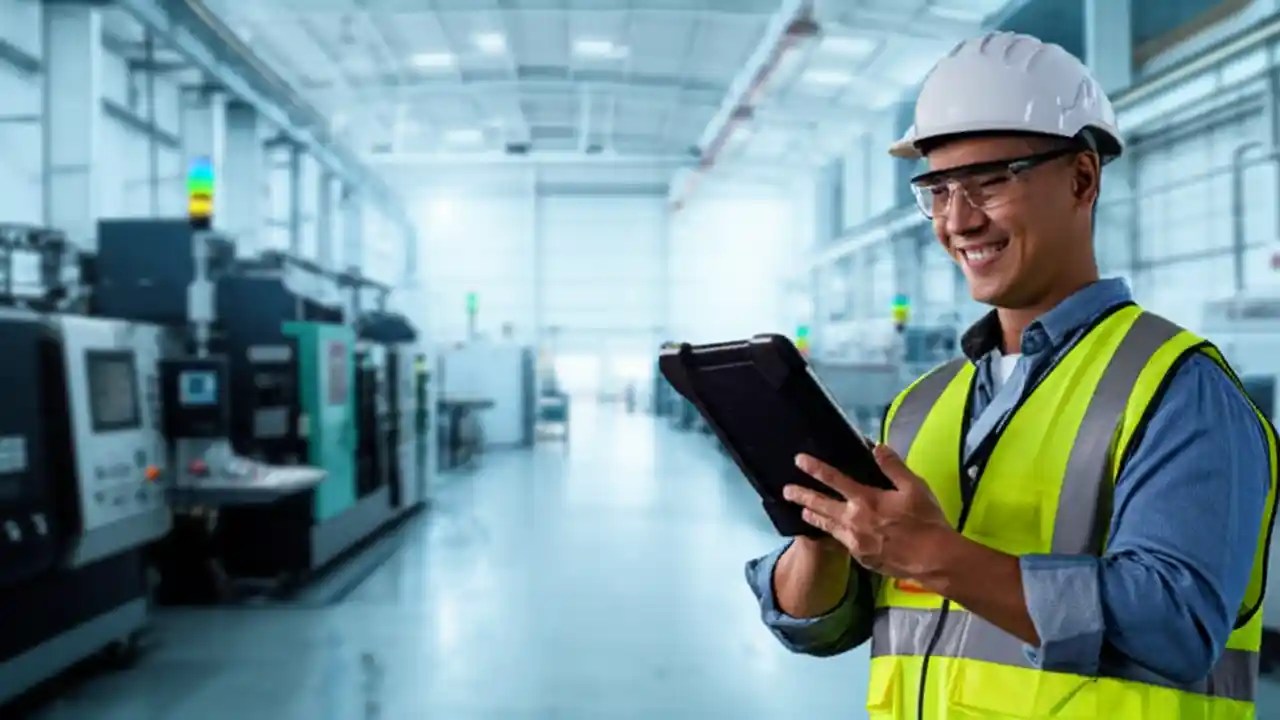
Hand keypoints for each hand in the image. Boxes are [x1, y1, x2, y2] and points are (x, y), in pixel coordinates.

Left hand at [783, 444, 955, 584]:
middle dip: (802, 495)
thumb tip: (877, 447)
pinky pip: (841, 542)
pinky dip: (833, 534)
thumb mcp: (914, 487)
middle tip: (786, 490)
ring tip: (802, 511)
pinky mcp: (861, 558)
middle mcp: (854, 520)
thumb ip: (893, 467)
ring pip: (827, 526)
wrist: (933, 560)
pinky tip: (832, 532)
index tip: (798, 460)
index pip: (834, 479)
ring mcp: (855, 541)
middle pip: (821, 505)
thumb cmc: (926, 521)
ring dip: (813, 516)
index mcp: (866, 500)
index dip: (814, 468)